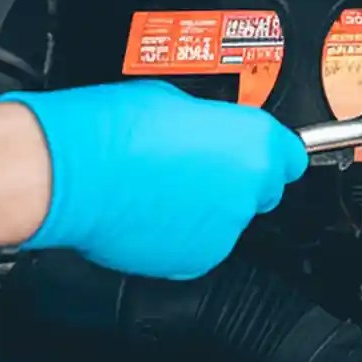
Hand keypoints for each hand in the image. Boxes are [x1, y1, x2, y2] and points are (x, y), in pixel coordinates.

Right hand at [0, 81, 307, 279]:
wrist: (70, 172)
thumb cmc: (112, 128)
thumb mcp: (179, 101)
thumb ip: (214, 124)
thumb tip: (214, 132)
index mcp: (256, 143)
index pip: (292, 155)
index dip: (268, 153)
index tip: (253, 152)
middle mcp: (249, 189)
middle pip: (262, 189)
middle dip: (237, 179)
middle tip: (195, 167)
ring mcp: (225, 229)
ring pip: (230, 219)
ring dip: (208, 208)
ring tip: (163, 190)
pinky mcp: (196, 259)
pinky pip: (200, 244)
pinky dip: (183, 234)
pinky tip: (153, 213)